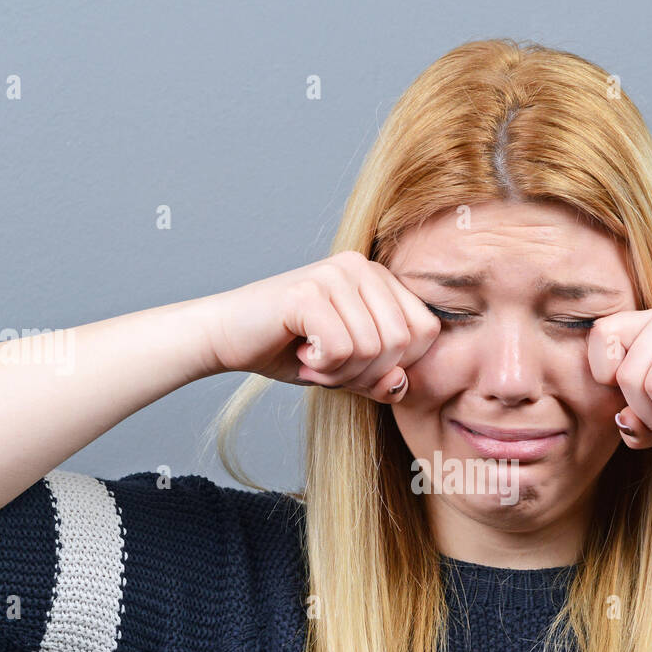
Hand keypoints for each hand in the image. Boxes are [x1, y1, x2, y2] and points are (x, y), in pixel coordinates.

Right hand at [206, 250, 440, 403]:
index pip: (426, 331)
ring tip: (312, 360)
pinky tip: (300, 354)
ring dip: (340, 373)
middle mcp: (361, 267)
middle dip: (367, 373)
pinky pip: (341, 349)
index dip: (397, 365)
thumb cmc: (288, 349)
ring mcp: (335, 274)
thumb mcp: (348, 371)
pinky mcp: (309, 291)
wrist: (225, 337)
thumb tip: (399, 385)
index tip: (356, 366)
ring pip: (372, 349)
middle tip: (329, 368)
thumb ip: (382, 378)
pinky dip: (321, 367)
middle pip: (402, 342)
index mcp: (379, 278)